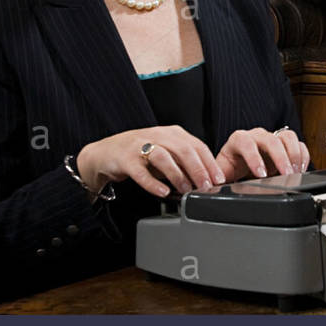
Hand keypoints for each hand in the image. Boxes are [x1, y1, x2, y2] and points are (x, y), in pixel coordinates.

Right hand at [76, 126, 224, 197]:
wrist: (106, 152)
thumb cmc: (141, 154)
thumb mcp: (167, 154)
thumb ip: (184, 163)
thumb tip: (207, 180)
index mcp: (172, 133)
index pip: (197, 145)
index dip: (210, 162)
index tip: (219, 178)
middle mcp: (158, 135)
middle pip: (184, 149)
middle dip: (198, 169)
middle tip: (206, 185)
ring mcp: (140, 145)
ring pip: (164, 157)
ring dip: (178, 175)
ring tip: (186, 190)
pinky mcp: (125, 158)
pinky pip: (140, 171)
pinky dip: (152, 183)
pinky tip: (162, 192)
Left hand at [216, 127, 309, 180]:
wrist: (240, 164)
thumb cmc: (230, 168)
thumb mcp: (222, 173)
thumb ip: (218, 177)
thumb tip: (213, 186)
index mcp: (239, 140)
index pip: (246, 143)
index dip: (254, 158)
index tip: (261, 174)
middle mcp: (257, 136)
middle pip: (271, 140)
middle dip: (280, 158)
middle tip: (286, 175)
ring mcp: (273, 138)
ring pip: (288, 137)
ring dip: (294, 155)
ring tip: (296, 172)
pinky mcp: (285, 144)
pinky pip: (299, 144)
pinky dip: (302, 156)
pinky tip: (301, 169)